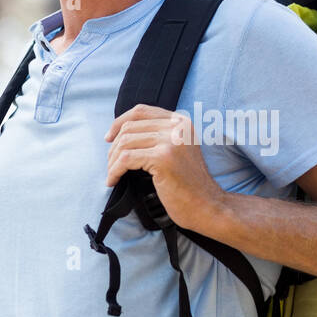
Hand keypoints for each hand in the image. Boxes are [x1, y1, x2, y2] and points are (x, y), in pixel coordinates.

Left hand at [104, 104, 224, 232]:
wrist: (207, 206)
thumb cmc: (189, 185)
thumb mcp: (178, 151)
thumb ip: (158, 137)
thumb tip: (122, 134)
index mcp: (181, 121)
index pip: (141, 111)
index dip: (119, 122)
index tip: (108, 138)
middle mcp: (177, 126)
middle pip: (130, 127)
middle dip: (114, 147)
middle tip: (111, 164)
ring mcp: (171, 140)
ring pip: (125, 142)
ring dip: (112, 160)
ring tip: (113, 174)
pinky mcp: (163, 157)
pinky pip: (126, 159)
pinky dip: (114, 170)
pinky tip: (113, 180)